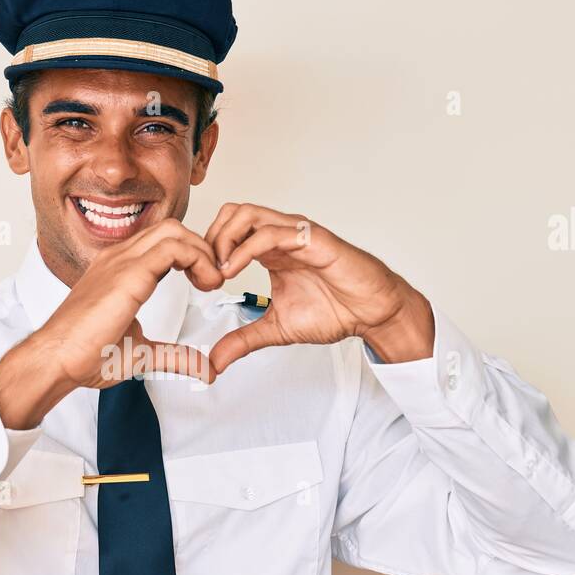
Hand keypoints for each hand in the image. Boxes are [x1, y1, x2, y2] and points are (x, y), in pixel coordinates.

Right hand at [0, 219, 224, 428]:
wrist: (56, 360)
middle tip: (212, 281)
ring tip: (211, 283)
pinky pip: (173, 248)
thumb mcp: (142, 353)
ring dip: (202, 252)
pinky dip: (198, 259)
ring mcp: (122, 262)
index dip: (190, 255)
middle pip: (172, 228)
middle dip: (201, 249)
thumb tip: (203, 369)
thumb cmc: (84, 355)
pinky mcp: (129, 274)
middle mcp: (120, 259)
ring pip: (175, 231)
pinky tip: (204, 284)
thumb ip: (175, 356)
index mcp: (119, 270)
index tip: (204, 283)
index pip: (162, 242)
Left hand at [203, 203, 434, 372]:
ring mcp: (294, 233)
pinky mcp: (311, 238)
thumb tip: (214, 362)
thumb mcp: (275, 328)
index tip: (201, 283)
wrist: (373, 313)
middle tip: (206, 274)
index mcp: (270, 249)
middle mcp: (280, 235)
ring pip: (246, 214)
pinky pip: (270, 233)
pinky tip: (233, 270)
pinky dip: (244, 249)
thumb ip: (243, 340)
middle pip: (230, 213)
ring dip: (223, 240)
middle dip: (209, 240)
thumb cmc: (335, 310)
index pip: (226, 231)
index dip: (207, 252)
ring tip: (219, 272)